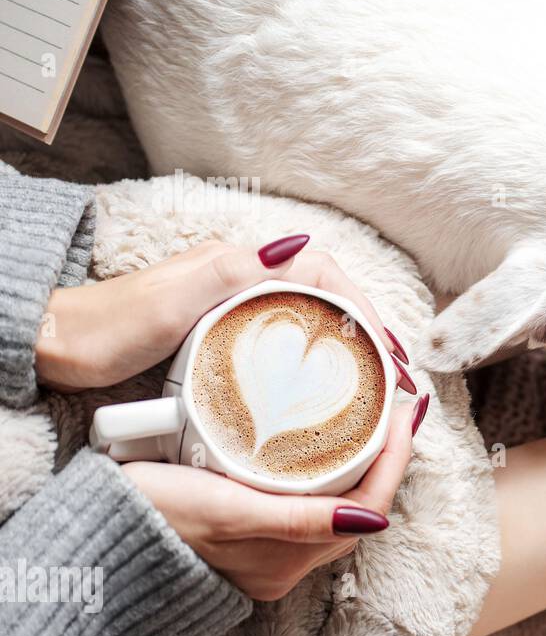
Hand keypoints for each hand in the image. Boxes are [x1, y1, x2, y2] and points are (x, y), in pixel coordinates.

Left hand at [35, 235, 415, 391]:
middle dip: (371, 334)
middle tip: (398, 375)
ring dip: (352, 348)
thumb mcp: (171, 299)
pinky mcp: (225, 332)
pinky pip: (291, 340)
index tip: (388, 351)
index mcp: (238, 263)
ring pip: (314, 321)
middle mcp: (242, 277)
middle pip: (329, 300)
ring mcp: (235, 304)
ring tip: (380, 382)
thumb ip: (231, 272)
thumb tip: (297, 248)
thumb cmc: (107, 326)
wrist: (55, 344)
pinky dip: (321, 361)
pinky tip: (330, 387)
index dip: (365, 312)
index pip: (326, 277)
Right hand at [123, 401, 418, 600]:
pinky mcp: (250, 537)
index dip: (395, 457)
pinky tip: (325, 446)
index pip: (371, 503)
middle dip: (384, 458)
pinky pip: (307, 504)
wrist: (96, 541)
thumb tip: (372, 519)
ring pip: (336, 503)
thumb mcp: (229, 511)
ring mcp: (270, 552)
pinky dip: (326, 474)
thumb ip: (298, 520)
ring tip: (367, 419)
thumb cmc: (155, 519)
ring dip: (358, 465)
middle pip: (361, 503)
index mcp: (289, 557)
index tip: (403, 410)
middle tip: (391, 407)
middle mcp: (288, 561)